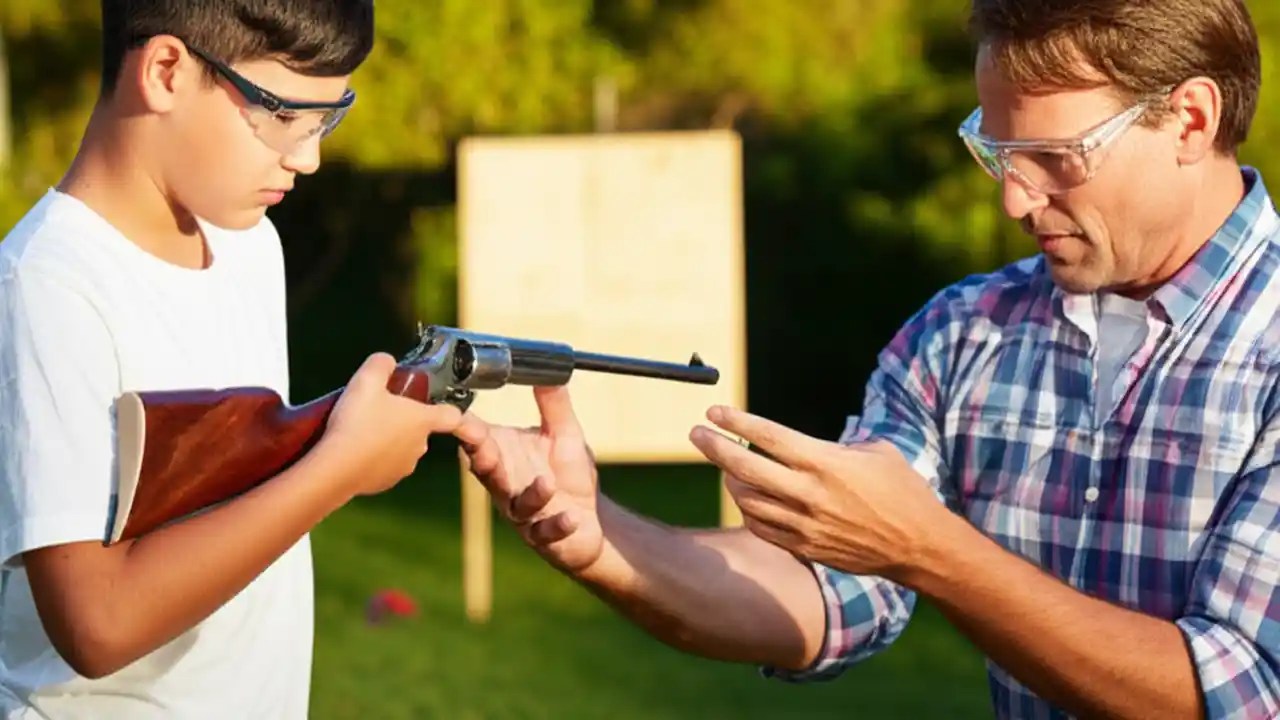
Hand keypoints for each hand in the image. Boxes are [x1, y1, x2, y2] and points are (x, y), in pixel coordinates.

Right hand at [321, 352, 462, 496]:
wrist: (336, 468)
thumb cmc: (358, 420)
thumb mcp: (366, 381)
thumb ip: (381, 365)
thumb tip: (387, 361)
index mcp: (423, 421)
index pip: (452, 415)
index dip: (446, 409)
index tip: (435, 405)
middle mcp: (420, 446)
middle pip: (419, 431)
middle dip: (403, 422)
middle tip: (377, 412)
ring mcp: (403, 468)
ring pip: (401, 450)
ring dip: (387, 442)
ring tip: (361, 433)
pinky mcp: (385, 484)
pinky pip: (383, 467)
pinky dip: (373, 460)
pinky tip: (353, 453)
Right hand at [454, 386, 603, 574]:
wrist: (590, 521)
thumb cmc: (569, 476)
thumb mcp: (565, 435)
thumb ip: (554, 405)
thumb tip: (545, 371)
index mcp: (505, 455)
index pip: (478, 438)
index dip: (467, 427)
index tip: (459, 415)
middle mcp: (505, 485)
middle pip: (486, 471)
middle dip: (482, 458)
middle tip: (481, 446)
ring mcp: (523, 513)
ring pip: (516, 506)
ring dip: (531, 494)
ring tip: (548, 481)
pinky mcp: (544, 537)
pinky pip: (545, 533)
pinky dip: (557, 524)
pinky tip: (572, 516)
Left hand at [687, 406, 945, 582]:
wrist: (919, 545)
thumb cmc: (901, 490)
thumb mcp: (875, 451)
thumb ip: (834, 445)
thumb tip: (804, 443)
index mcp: (825, 462)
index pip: (767, 436)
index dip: (736, 422)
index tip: (714, 411)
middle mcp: (810, 493)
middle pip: (745, 467)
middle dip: (714, 447)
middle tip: (697, 433)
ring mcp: (805, 524)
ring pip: (747, 500)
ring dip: (730, 480)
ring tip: (727, 467)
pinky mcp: (806, 548)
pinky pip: (761, 528)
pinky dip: (748, 510)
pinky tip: (748, 498)